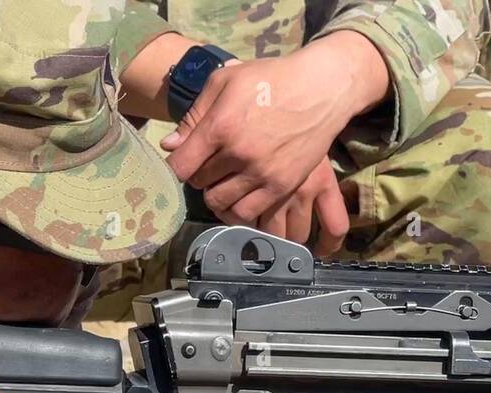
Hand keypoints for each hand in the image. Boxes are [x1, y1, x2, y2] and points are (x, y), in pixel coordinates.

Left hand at [160, 32, 387, 243]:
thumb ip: (194, 115)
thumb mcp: (225, 81)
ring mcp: (262, 174)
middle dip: (200, 176)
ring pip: (220, 204)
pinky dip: (238, 209)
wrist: (321, 88)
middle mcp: (239, 154)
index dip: (177, 167)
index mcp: (221, 126)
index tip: (185, 161)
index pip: (181, 166)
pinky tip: (240, 196)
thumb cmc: (269, 79)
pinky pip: (248, 214)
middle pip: (200, 184)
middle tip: (211, 165)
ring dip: (218, 195)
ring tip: (226, 181)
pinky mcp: (282, 187)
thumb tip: (168, 146)